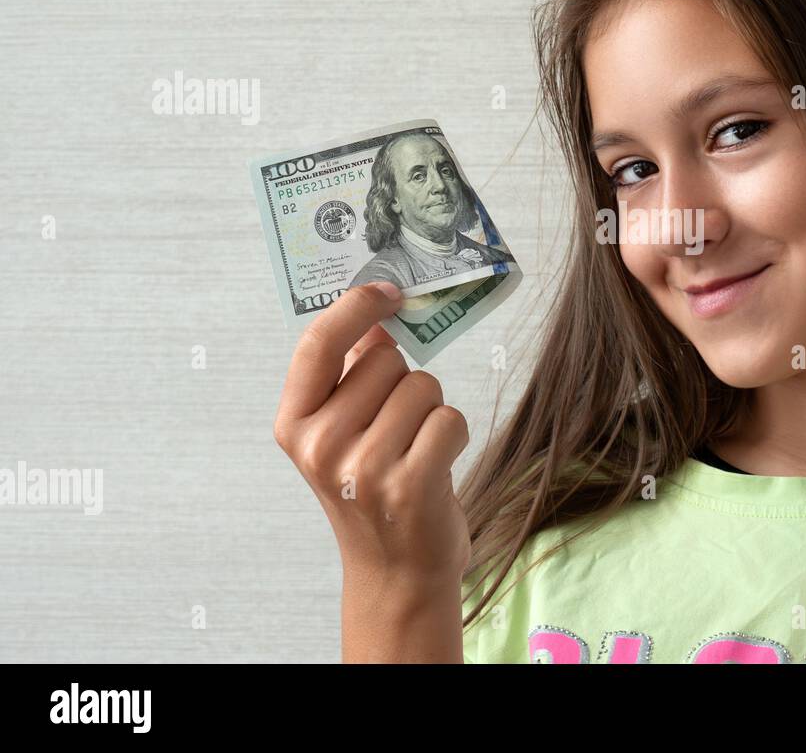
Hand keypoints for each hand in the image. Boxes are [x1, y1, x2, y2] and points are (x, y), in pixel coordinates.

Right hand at [273, 282, 471, 590]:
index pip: (318, 343)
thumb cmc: (373, 489)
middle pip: (386, 359)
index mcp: (294, 425)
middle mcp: (320, 446)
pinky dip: (453, 433)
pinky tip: (437, 465)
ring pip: (423, 386)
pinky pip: (449, 417)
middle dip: (404, 381)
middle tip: (397, 429)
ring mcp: (364, 469)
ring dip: (431, 411)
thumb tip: (376, 311)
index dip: (356, 306)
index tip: (388, 290)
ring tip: (415, 452)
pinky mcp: (411, 484)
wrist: (395, 572)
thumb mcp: (344, 432)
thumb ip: (351, 373)